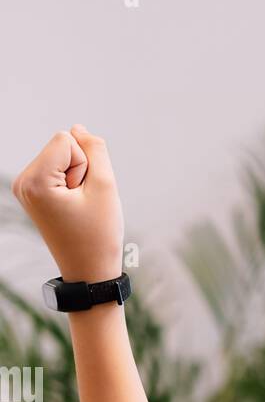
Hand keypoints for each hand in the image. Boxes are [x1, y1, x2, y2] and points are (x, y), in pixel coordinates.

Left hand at [12, 126, 123, 283]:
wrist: (89, 272)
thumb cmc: (99, 235)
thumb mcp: (105, 186)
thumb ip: (95, 149)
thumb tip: (77, 129)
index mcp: (34, 181)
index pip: (66, 139)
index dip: (85, 165)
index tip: (84, 196)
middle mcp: (22, 182)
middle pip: (62, 146)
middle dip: (80, 171)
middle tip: (83, 205)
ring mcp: (24, 188)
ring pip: (61, 157)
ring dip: (78, 179)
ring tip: (79, 209)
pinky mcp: (32, 192)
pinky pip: (57, 169)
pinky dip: (71, 185)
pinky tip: (73, 208)